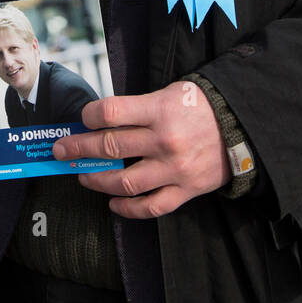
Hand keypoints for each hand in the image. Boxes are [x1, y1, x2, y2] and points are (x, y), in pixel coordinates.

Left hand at [52, 80, 228, 217]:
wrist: (240, 126)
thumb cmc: (198, 106)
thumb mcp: (169, 94)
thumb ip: (138, 107)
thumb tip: (101, 120)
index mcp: (159, 110)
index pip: (110, 113)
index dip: (88, 116)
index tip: (82, 118)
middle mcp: (164, 141)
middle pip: (110, 147)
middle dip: (78, 149)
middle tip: (61, 150)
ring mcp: (174, 169)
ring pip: (124, 183)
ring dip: (97, 180)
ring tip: (84, 176)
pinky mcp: (185, 190)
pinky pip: (151, 207)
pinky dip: (128, 209)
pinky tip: (113, 203)